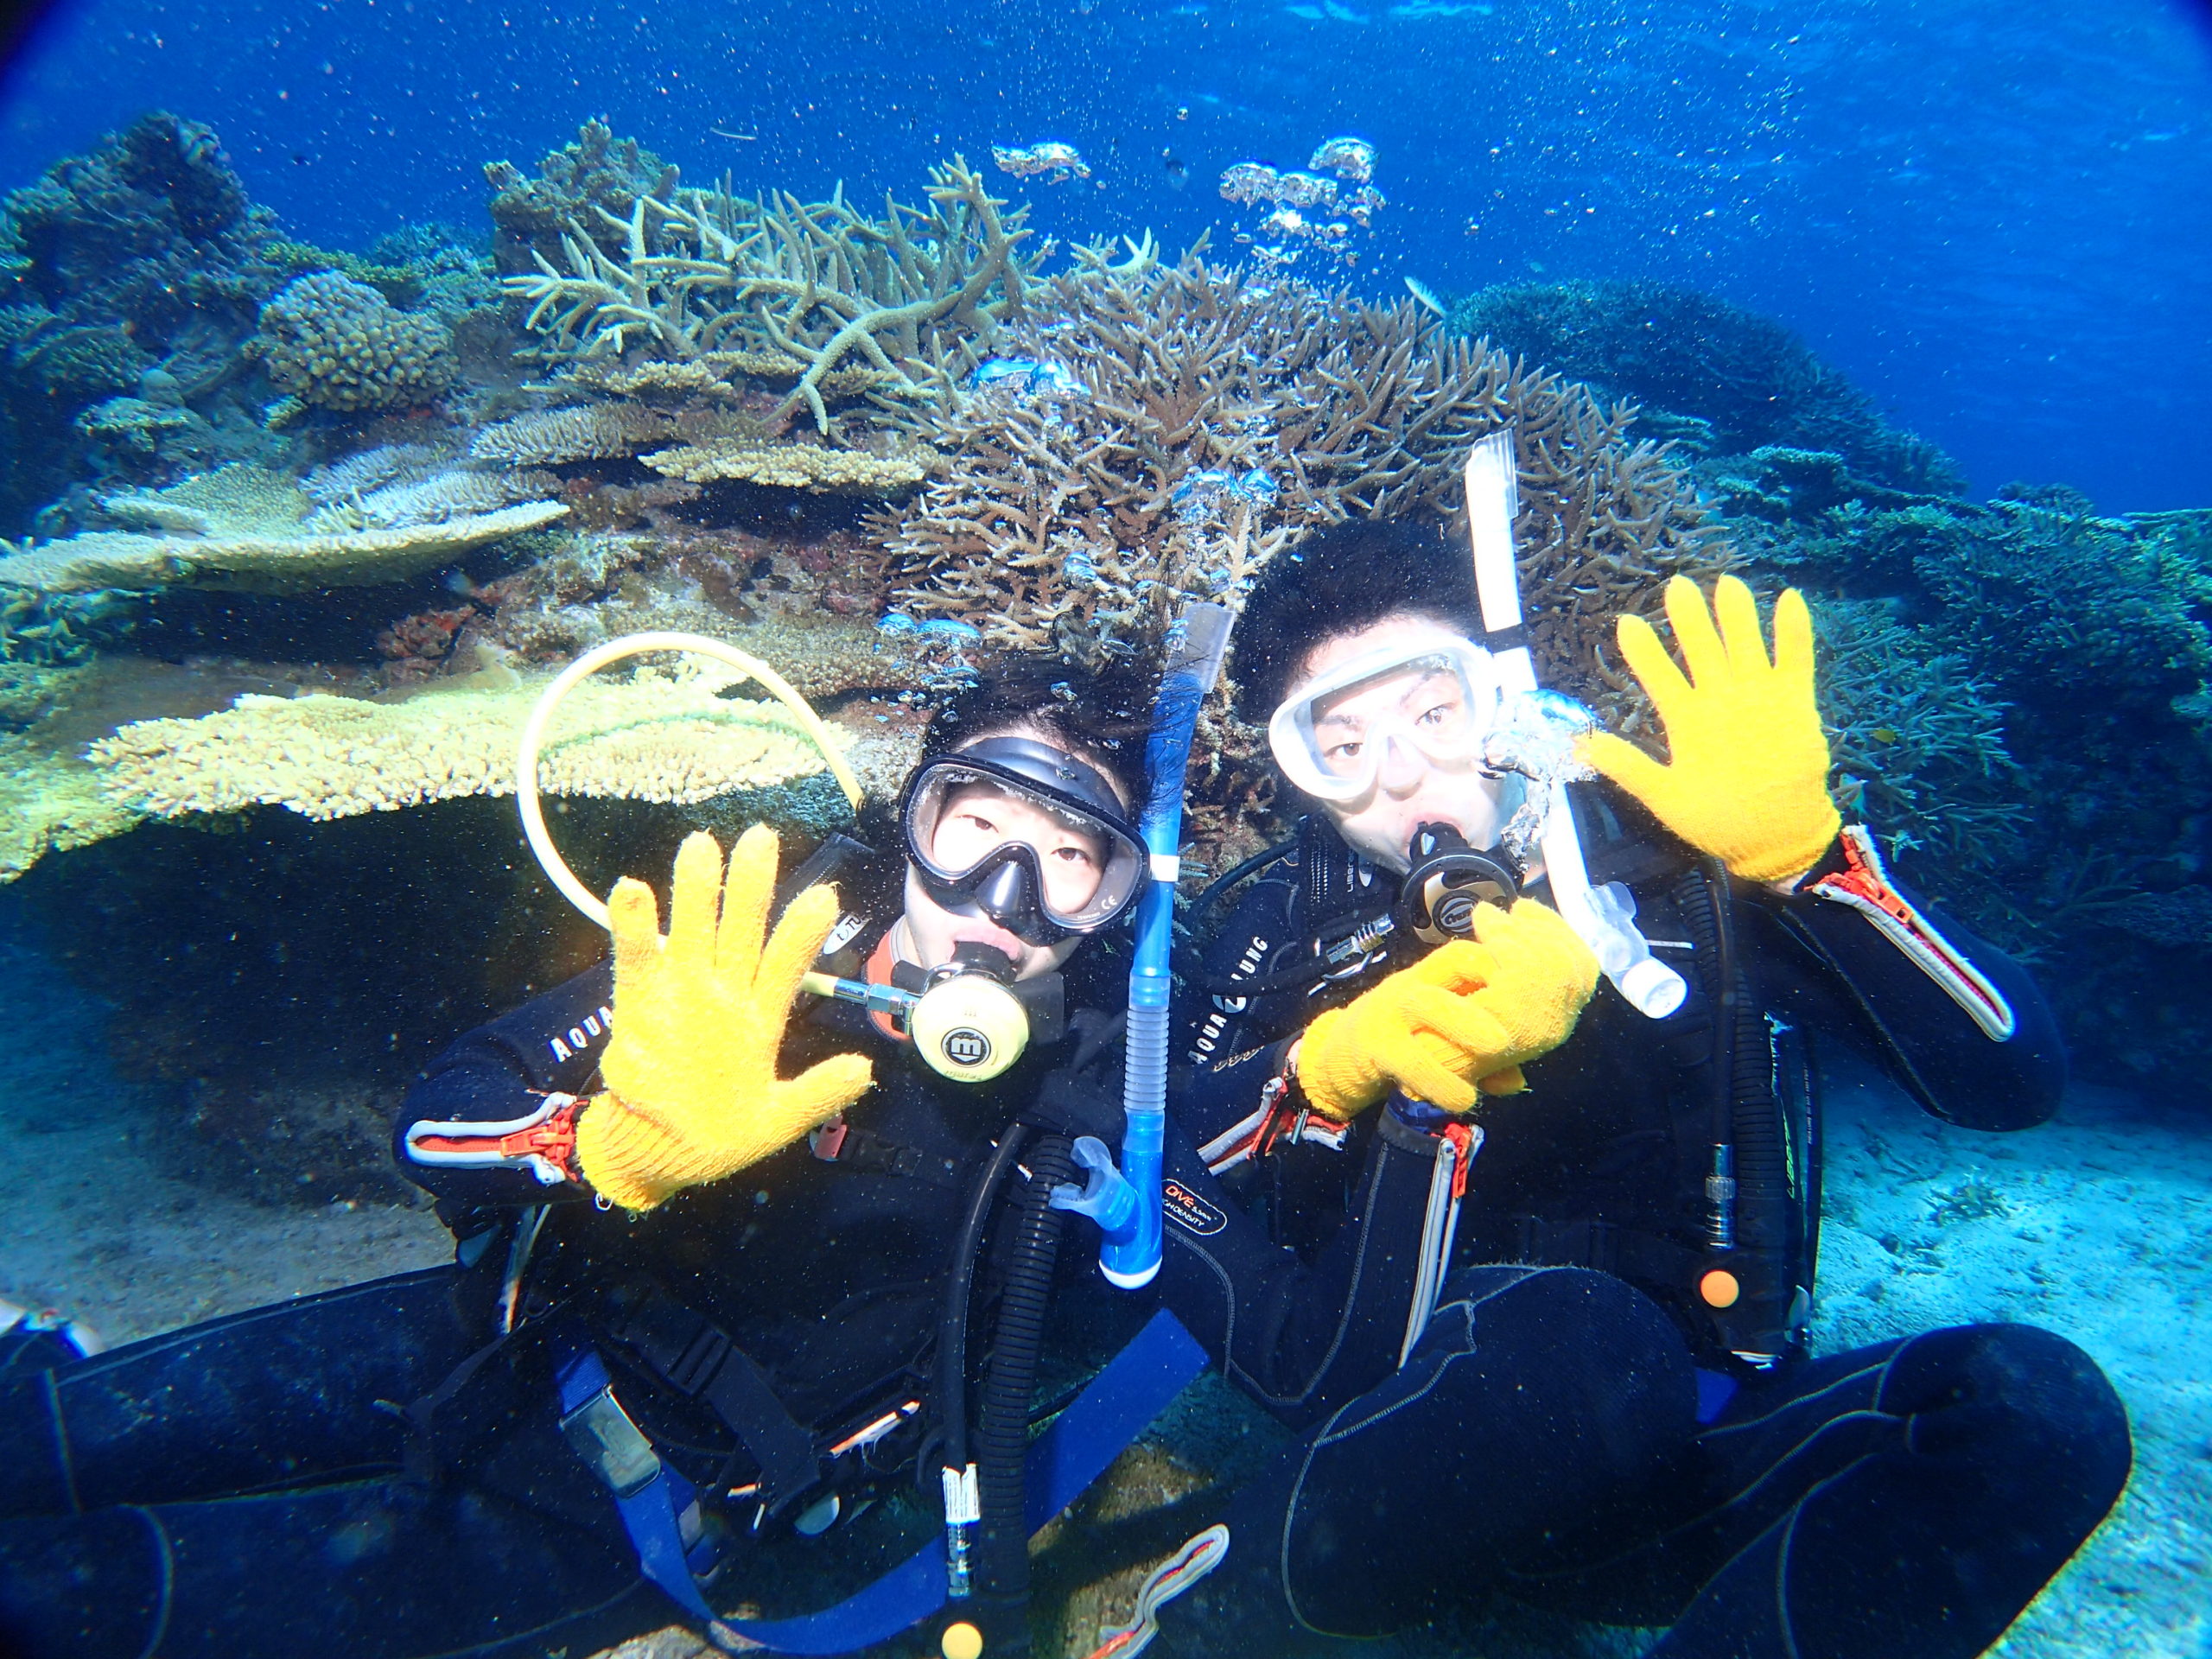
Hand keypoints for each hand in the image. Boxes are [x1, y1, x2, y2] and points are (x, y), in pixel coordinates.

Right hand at [575, 826, 874, 1210]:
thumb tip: (863, 1071)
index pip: (785, 964)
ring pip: (692, 932)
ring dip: (696, 892)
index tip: (824, 896)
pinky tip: (632, 889)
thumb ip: (816, 1094)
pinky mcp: (639, 1005)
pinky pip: (636, 959)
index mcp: (759, 1016)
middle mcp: (723, 993)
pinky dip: (632, 927)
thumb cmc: (724, 1132)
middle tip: (760, 838)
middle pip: (740, 930)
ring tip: (701, 846)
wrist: (661, 1152)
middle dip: (750, 886)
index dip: (802, 933)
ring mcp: (681, 993)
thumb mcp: (778, 1120)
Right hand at [1296, 899, 1599, 1117]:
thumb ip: (1477, 1054)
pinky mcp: (1374, 1046)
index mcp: (1431, 978)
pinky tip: (1464, 1099)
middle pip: (1451, 963)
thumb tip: (1518, 1081)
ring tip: (1497, 1050)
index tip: (1533, 983)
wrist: (1339, 1059)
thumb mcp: (1438, 1042)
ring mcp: (1390, 1011)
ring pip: (1426, 1002)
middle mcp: (1412, 984)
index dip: (1502, 958)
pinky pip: (1407, 1058)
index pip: (1468, 953)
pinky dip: (1437, 1080)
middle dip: (1497, 967)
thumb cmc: (1399, 1043)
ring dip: (1464, 1024)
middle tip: (1524, 1009)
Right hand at [1579, 575, 1840, 884]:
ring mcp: (1761, 697)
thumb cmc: (1718, 820)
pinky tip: (1790, 597)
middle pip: (1702, 648)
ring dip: (1736, 612)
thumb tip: (1579, 745)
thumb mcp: (1663, 799)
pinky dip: (1793, 628)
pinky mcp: (1795, 701)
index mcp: (1688, 722)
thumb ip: (1625, 766)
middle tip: (1677, 585)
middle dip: (1689, 615)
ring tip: (1727, 581)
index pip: (1658, 675)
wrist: (1782, 837)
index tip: (1626, 621)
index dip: (1641, 648)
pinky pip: (1796, 657)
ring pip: (1746, 643)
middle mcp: (1723, 701)